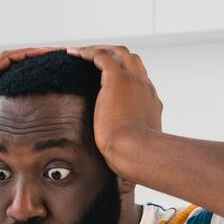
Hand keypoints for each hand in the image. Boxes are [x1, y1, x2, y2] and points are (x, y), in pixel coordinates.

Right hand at [0, 46, 65, 174]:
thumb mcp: (13, 144)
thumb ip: (28, 142)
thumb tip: (53, 156)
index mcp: (5, 99)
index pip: (30, 79)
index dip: (49, 74)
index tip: (70, 74)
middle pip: (26, 64)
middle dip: (47, 60)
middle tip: (70, 58)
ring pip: (18, 57)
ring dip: (39, 52)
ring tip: (60, 51)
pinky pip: (6, 59)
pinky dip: (24, 54)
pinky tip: (42, 53)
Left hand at [65, 45, 162, 167]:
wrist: (139, 153)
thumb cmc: (137, 159)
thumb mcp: (138, 150)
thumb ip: (132, 149)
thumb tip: (126, 172)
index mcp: (151, 103)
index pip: (140, 81)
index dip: (125, 76)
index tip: (108, 80)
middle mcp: (145, 87)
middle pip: (132, 60)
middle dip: (114, 57)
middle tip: (94, 60)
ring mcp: (133, 81)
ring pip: (118, 52)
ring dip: (100, 50)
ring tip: (81, 53)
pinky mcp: (118, 79)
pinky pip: (101, 56)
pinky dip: (87, 52)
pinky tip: (72, 53)